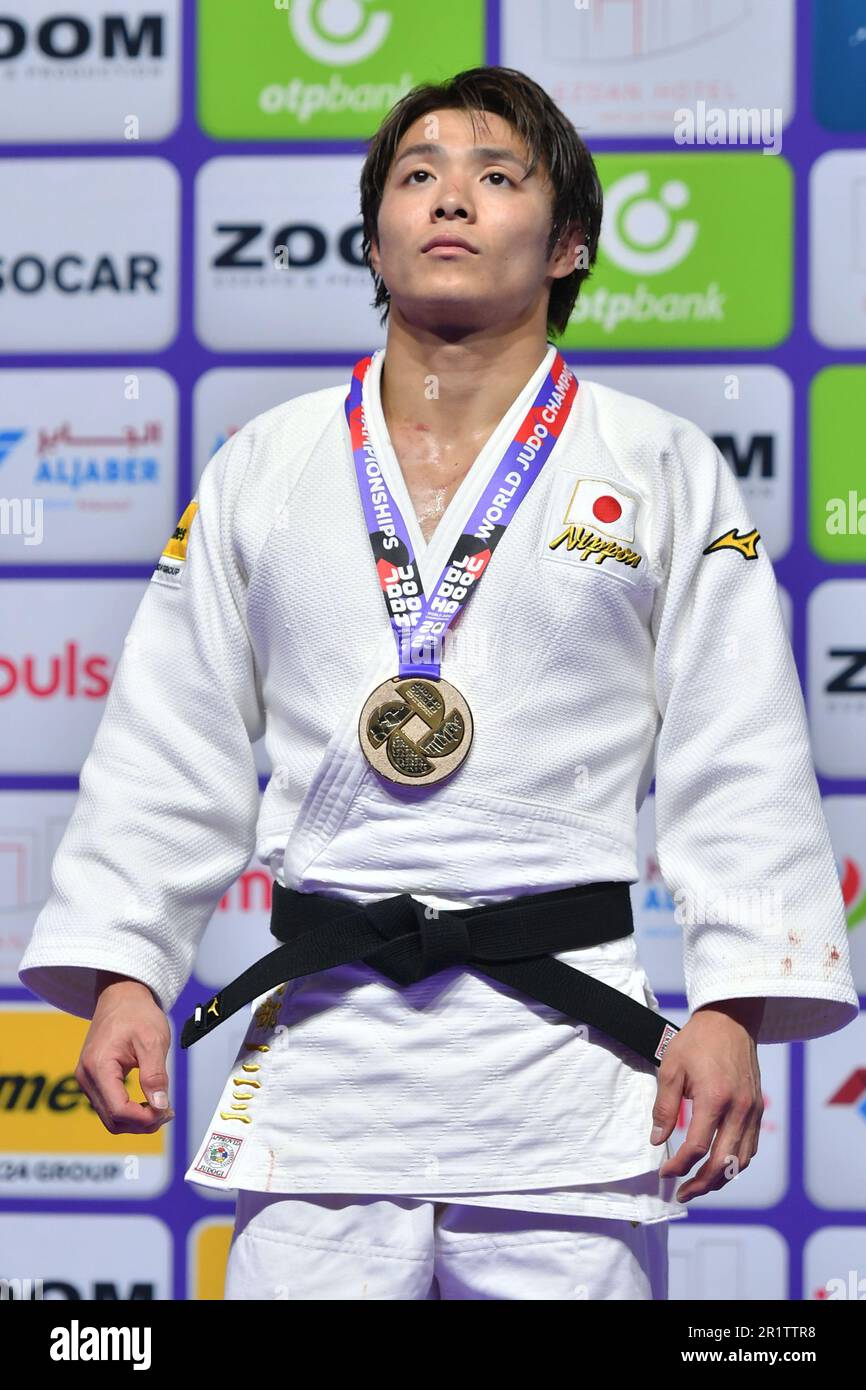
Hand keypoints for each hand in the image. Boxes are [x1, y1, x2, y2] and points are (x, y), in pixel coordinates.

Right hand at [75, 972, 175, 1133]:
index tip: (168, 1112)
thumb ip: (155, 1075)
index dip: (145, 1118)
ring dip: (136, 1120)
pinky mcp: (93, 1079)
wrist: (121, 996)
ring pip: (110, 1117)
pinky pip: (109, 1106)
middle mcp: (87, 1076)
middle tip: (168, 1112)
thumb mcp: (153, 1041)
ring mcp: (87, 1079)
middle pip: (113, 1120)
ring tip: (161, 1108)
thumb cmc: (136, 1013)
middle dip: (142, 1123)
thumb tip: (160, 1106)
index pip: (119, 1110)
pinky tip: (148, 1102)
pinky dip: (129, 1111)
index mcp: (98, 1066)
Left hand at [651, 997, 764, 1202]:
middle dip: (701, 1184)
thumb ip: (665, 1107)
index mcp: (714, 1098)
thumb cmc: (697, 1041)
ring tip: (700, 1187)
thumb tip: (657, 1141)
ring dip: (721, 1179)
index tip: (665, 1172)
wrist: (730, 1020)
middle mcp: (739, 1109)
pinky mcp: (758, 1109)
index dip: (679, 1165)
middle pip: (723, 1163)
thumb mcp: (671, 1068)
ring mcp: (753, 1111)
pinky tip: (720, 1167)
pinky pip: (750, 1147)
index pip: (697, 1147)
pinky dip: (736, 1163)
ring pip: (741, 1160)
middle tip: (682, 1193)